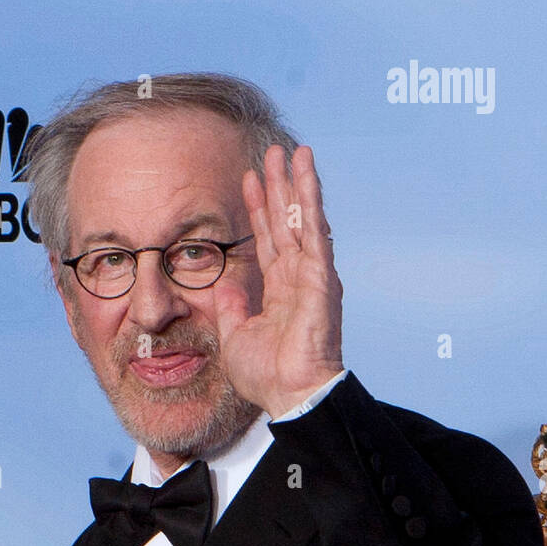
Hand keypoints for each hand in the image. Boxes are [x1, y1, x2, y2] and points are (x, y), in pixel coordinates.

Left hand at [213, 143, 343, 419]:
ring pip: (303, 218)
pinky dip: (311, 200)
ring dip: (298, 183)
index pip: (267, 240)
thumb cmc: (268, 376)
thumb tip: (225, 286)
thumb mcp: (235, 337)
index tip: (249, 181)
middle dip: (278, 187)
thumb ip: (231, 309)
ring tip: (292, 150)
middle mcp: (298, 278)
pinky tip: (306, 174)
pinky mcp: (322, 276)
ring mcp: (313, 275)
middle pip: (285, 221)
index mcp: (279, 291)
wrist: (290, 395)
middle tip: (272, 153)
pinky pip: (315, 231)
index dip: (258, 211)